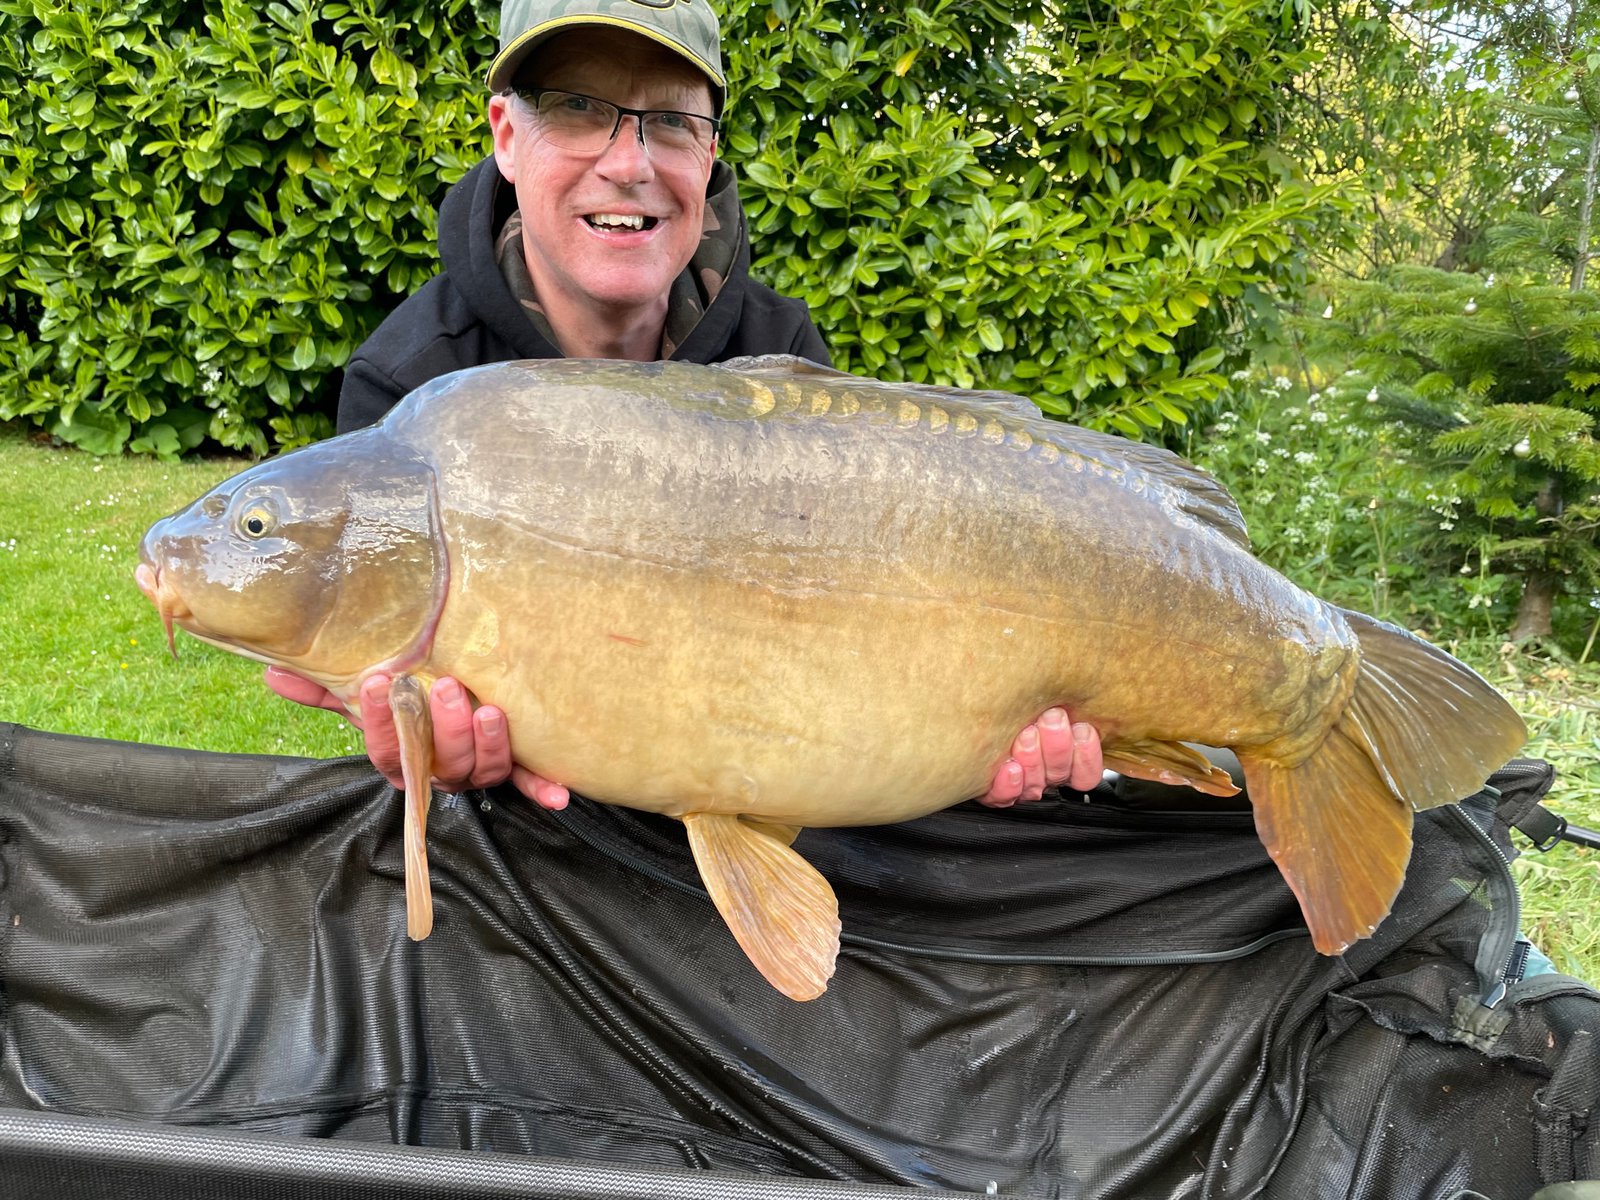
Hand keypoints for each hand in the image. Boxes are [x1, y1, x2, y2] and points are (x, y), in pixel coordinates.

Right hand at [264, 666, 569, 809]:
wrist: (458, 701)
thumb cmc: (409, 700)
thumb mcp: (369, 692)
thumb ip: (327, 685)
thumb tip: (274, 670)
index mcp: (403, 757)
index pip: (385, 749)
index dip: (378, 721)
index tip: (378, 680)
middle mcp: (440, 770)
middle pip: (439, 764)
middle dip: (444, 730)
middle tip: (448, 689)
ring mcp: (478, 770)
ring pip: (482, 770)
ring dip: (488, 746)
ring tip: (490, 711)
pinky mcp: (518, 768)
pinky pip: (530, 781)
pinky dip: (545, 787)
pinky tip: (562, 792)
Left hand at [980, 707, 1102, 806]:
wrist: (968, 707)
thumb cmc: (1016, 698)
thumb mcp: (1046, 697)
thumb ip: (1065, 700)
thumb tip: (1092, 676)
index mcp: (1065, 756)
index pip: (1086, 772)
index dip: (1088, 755)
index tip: (1083, 728)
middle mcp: (1044, 773)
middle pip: (1061, 774)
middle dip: (1058, 745)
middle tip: (1052, 717)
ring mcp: (1020, 783)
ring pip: (1035, 786)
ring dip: (1033, 759)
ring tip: (1026, 734)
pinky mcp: (994, 789)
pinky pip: (1003, 797)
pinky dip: (1008, 784)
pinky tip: (1009, 767)